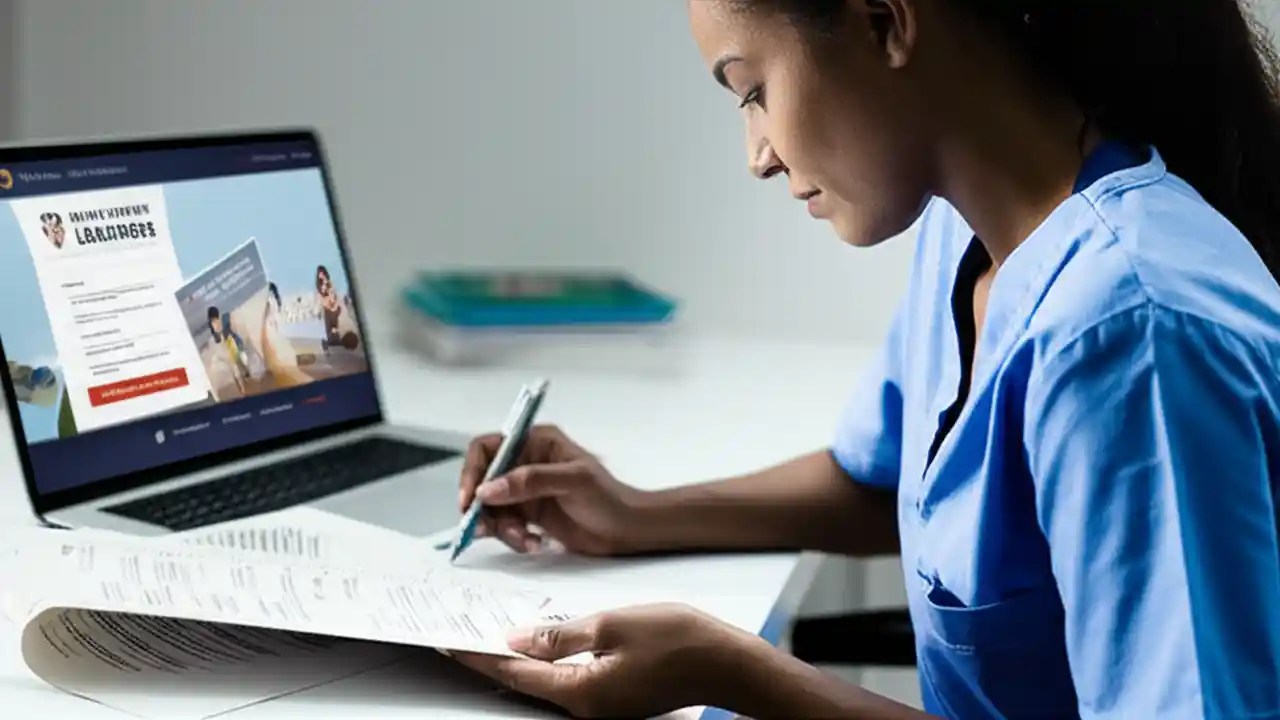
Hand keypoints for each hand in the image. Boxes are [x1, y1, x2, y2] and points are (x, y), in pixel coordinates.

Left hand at [453, 603, 755, 717]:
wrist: (727, 663)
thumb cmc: (678, 640)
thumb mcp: (611, 624)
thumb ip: (560, 635)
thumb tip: (518, 639)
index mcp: (581, 692)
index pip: (516, 674)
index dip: (480, 656)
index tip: (451, 644)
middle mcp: (587, 708)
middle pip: (529, 682)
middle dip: (497, 657)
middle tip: (466, 633)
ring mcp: (604, 706)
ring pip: (550, 681)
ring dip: (524, 658)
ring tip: (497, 633)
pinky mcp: (617, 698)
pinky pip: (573, 679)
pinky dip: (552, 661)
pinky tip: (543, 641)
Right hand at [458, 425, 652, 555]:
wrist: (626, 530)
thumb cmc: (608, 497)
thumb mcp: (573, 482)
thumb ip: (531, 481)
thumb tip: (488, 490)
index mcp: (535, 442)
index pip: (487, 448)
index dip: (473, 471)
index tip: (470, 499)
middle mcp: (524, 463)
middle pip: (483, 481)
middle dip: (484, 508)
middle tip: (485, 529)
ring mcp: (524, 490)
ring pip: (491, 508)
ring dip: (501, 527)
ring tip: (525, 539)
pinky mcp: (528, 514)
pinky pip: (503, 525)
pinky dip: (511, 537)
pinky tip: (532, 543)